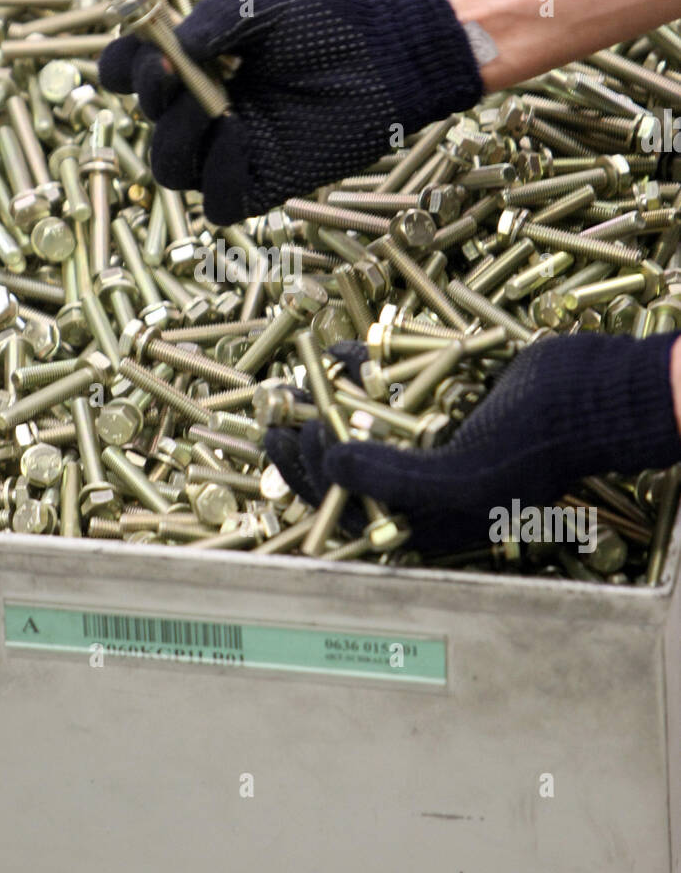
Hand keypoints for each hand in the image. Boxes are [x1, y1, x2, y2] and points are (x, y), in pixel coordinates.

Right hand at [98, 0, 481, 223]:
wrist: (383, 55)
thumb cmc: (321, 25)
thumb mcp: (259, 6)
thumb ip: (212, 22)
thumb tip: (174, 51)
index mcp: (189, 66)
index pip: (128, 75)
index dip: (121, 66)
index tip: (138, 48)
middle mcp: (199, 111)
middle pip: (147, 123)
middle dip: (151, 96)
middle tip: (173, 69)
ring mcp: (227, 151)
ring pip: (171, 167)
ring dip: (178, 136)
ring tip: (212, 105)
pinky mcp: (259, 184)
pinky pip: (216, 200)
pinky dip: (216, 173)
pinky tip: (238, 136)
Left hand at [265, 333, 680, 553]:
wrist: (592, 392)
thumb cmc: (534, 445)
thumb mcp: (461, 475)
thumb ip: (392, 478)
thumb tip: (329, 463)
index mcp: (429, 519)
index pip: (350, 509)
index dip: (307, 479)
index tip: (283, 441)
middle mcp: (426, 484)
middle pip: (348, 466)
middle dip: (310, 437)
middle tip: (281, 408)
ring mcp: (434, 439)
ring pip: (362, 424)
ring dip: (330, 400)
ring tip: (304, 378)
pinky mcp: (443, 399)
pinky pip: (391, 389)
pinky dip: (365, 371)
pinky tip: (345, 353)